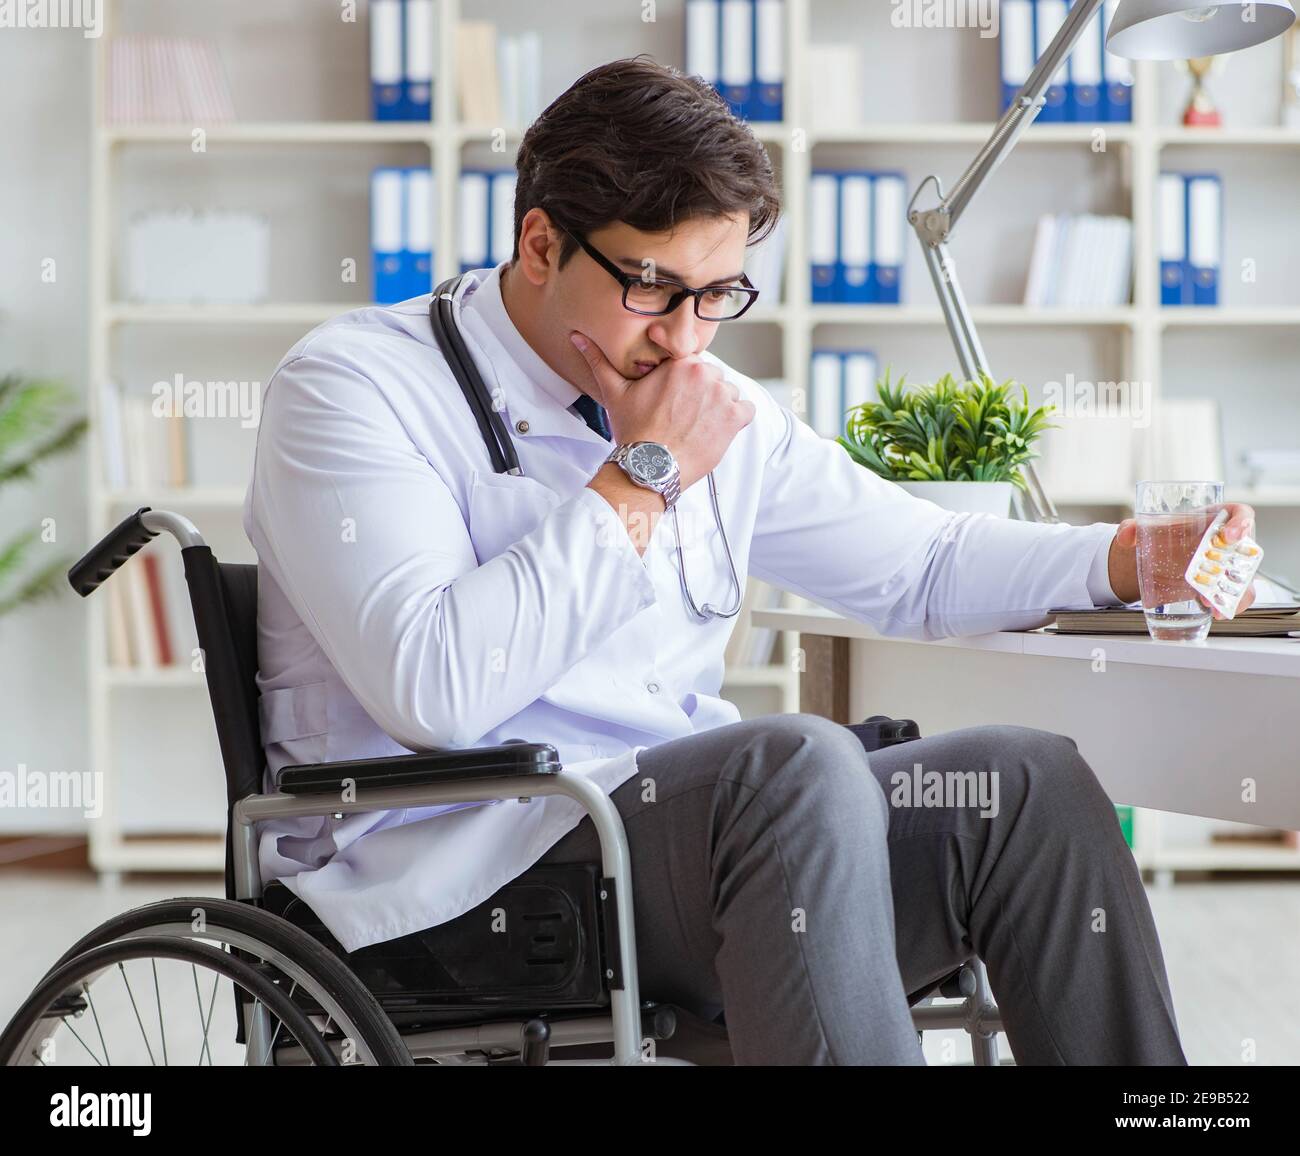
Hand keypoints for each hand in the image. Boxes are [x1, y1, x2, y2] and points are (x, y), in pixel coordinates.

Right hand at [568, 331, 754, 492]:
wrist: (649, 466)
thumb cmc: (633, 431)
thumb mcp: (615, 392)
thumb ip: (598, 360)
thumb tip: (576, 337)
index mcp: (680, 362)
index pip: (693, 363)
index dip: (684, 383)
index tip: (675, 400)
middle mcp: (705, 373)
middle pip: (711, 378)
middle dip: (700, 394)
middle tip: (682, 417)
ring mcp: (722, 395)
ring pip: (728, 393)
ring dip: (718, 407)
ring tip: (695, 426)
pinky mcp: (735, 418)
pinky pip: (746, 410)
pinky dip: (735, 420)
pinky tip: (714, 430)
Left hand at [1110, 503, 1257, 618]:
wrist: (1153, 560)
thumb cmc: (1159, 536)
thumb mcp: (1142, 529)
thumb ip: (1130, 528)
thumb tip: (1126, 535)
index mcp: (1215, 519)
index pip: (1240, 514)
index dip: (1241, 523)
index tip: (1229, 535)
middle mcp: (1226, 543)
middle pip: (1246, 550)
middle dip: (1237, 565)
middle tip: (1217, 578)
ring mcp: (1227, 565)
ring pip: (1244, 577)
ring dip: (1235, 592)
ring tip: (1212, 604)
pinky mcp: (1220, 585)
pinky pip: (1235, 596)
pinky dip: (1229, 605)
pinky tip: (1215, 612)